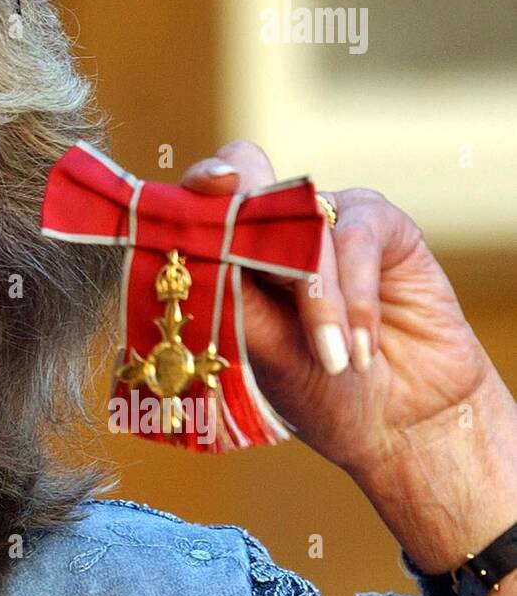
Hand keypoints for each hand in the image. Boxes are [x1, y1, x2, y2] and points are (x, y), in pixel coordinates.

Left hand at [180, 140, 516, 595]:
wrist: (400, 424)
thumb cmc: (317, 389)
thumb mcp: (258, 345)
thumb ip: (228, 288)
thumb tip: (194, 248)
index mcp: (229, 247)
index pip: (199, 197)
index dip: (196, 185)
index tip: (205, 190)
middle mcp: (272, 222)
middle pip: (246, 171)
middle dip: (240, 199)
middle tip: (238, 211)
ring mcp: (325, 218)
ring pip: (304, 220)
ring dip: (315, 294)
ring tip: (330, 358)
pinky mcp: (381, 226)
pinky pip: (357, 236)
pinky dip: (355, 295)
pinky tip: (360, 347)